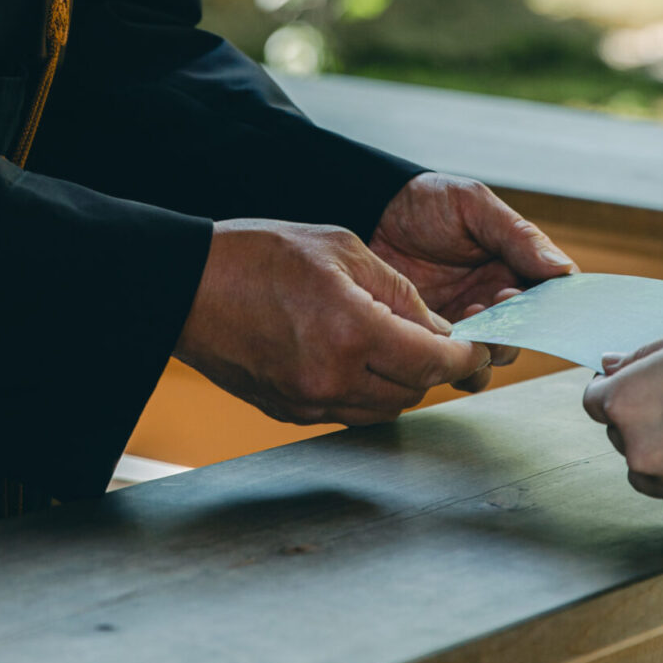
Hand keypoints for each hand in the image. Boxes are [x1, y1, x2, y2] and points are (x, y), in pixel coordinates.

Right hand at [176, 218, 491, 425]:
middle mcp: (332, 379)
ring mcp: (307, 401)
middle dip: (431, 367)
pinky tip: (357, 359)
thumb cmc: (259, 254)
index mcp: (352, 333)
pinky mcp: (287, 411)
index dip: (463, 357)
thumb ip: (397, 292)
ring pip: (381, 410)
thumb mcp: (342, 250)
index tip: (476, 348)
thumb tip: (435, 328)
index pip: (433, 362)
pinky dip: (364, 391)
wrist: (186, 285)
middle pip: (411, 391)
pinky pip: (346, 412)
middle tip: (436, 339)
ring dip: (399, 383)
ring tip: (394, 346)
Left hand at [370, 173, 576, 387]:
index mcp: (514, 267)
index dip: (543, 304)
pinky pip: (455, 367)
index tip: (519, 292)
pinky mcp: (433, 339)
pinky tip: (440, 335)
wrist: (368, 211)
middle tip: (489, 305)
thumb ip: (518, 235)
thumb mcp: (473, 204)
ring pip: (492, 357)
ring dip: (486, 349)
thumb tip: (564, 270)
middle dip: (513, 330)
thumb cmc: (425, 201)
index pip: (548, 298)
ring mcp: (465, 323)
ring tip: (466, 318)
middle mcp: (495, 300)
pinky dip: (455, 362)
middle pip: (524, 335)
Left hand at [582, 317, 662, 526]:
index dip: (618, 389)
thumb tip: (609, 365)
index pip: (595, 400)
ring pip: (644, 472)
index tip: (642, 386)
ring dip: (662, 456)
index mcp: (625, 400)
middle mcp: (637, 445)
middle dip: (642, 420)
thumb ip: (640, 357)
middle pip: (620, 435)